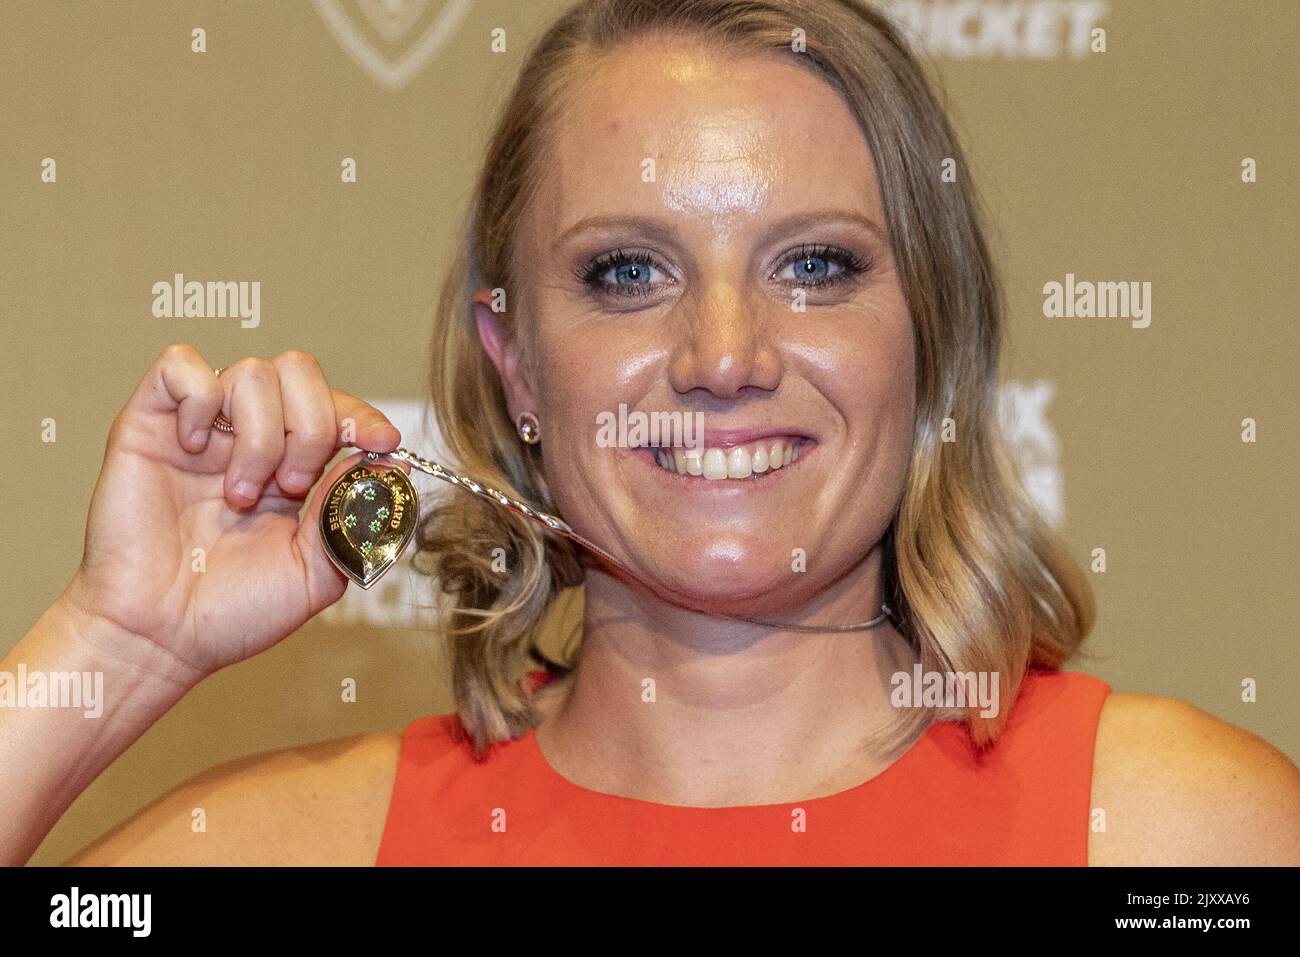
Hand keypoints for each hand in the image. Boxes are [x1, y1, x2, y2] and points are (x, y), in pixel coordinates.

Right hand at [66, 344, 405, 676]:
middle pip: (299, 372)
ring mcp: (201, 427)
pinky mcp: (147, 422)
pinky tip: (196, 448)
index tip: (381, 443)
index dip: (362, 417)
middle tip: (292, 487)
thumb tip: (390, 463)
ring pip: (252, 372)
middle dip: (312, 428)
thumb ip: (350, 512)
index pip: (336, 407)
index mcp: (292, 466)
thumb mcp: (316, 571)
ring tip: (240, 494)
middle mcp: (248, 437)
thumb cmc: (230, 612)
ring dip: (259, 437)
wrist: (159, 639)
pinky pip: (180, 364)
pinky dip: (200, 399)